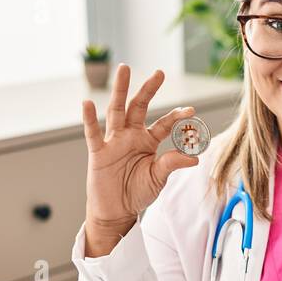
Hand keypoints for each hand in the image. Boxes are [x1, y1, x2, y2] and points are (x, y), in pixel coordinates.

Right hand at [82, 64, 197, 256]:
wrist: (116, 211)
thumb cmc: (137, 192)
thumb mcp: (158, 178)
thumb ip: (172, 164)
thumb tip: (194, 158)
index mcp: (147, 141)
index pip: (163, 124)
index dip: (176, 116)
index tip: (191, 110)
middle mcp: (130, 136)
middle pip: (139, 107)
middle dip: (148, 89)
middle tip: (159, 72)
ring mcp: (113, 141)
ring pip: (117, 111)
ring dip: (120, 90)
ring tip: (124, 69)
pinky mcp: (98, 152)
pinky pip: (93, 133)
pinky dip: (89, 118)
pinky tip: (87, 103)